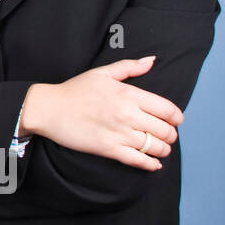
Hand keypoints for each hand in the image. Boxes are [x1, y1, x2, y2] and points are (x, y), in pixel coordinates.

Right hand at [19, 56, 182, 170]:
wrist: (49, 108)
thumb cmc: (75, 90)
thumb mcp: (102, 73)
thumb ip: (130, 67)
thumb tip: (152, 60)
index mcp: (129, 94)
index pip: (168, 110)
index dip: (176, 117)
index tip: (174, 120)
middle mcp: (128, 114)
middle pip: (166, 130)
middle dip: (170, 135)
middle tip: (166, 135)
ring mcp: (119, 133)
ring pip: (156, 147)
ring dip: (163, 150)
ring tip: (159, 148)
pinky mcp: (109, 149)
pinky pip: (139, 160)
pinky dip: (151, 164)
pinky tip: (154, 163)